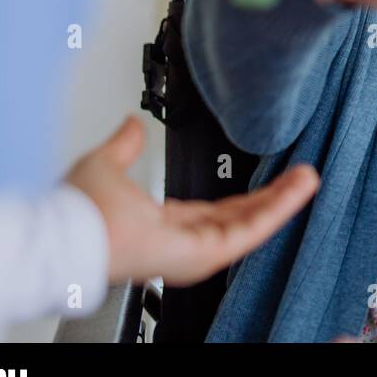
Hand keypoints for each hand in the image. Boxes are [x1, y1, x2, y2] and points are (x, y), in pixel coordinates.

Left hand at [65, 116, 318, 285]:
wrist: (69, 232)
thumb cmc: (77, 212)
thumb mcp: (105, 164)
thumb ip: (124, 146)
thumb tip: (131, 124)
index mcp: (164, 223)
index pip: (216, 210)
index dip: (244, 193)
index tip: (267, 176)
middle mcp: (183, 241)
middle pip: (241, 218)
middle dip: (273, 195)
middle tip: (300, 175)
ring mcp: (195, 250)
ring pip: (250, 224)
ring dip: (282, 200)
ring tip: (307, 178)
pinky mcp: (204, 253)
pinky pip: (248, 231)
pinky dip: (276, 209)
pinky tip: (294, 190)